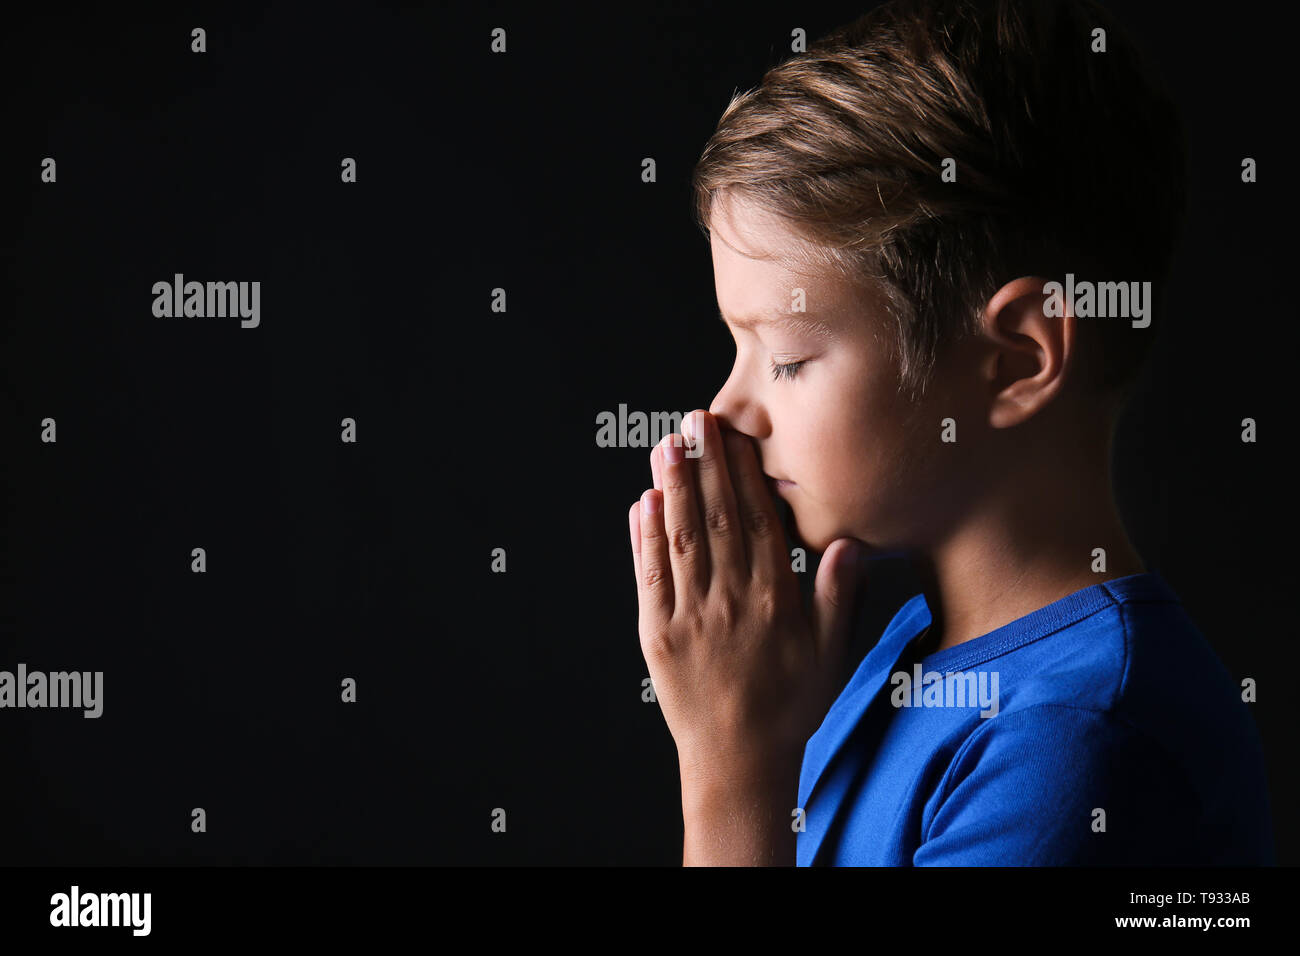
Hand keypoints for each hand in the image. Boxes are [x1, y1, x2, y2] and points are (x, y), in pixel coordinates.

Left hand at [628, 409, 867, 792]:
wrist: (740, 761)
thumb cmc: (790, 706)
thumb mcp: (830, 652)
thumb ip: (837, 596)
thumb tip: (846, 543)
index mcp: (775, 599)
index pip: (759, 521)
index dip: (745, 474)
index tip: (736, 436)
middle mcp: (732, 600)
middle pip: (719, 518)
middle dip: (706, 464)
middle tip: (695, 420)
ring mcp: (691, 615)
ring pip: (683, 538)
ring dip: (674, 487)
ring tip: (667, 444)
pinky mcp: (657, 633)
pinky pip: (650, 576)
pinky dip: (645, 537)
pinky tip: (645, 502)